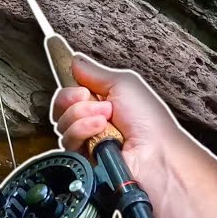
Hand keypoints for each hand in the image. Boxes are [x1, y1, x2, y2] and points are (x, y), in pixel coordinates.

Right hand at [51, 54, 189, 192]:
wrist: (155, 154)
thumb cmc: (149, 121)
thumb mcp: (123, 84)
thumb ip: (94, 72)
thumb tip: (74, 60)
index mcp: (101, 102)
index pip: (70, 91)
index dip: (71, 88)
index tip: (81, 89)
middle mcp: (90, 120)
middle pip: (61, 106)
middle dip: (75, 100)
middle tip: (98, 103)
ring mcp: (86, 140)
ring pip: (61, 122)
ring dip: (82, 116)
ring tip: (105, 120)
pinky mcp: (81, 157)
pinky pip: (66, 139)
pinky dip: (82, 131)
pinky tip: (100, 131)